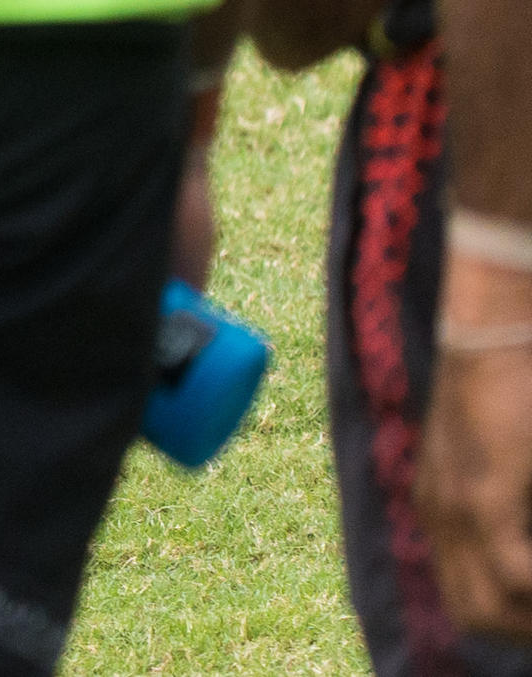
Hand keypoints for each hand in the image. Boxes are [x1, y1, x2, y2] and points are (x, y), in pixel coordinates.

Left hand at [426, 336, 531, 637]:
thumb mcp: (508, 463)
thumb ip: (512, 508)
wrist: (493, 332)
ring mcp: (455, 508)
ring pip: (491, 609)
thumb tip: (521, 558)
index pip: (467, 598)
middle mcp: (440, 514)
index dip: (512, 621)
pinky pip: (515, 575)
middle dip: (524, 629)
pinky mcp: (483, 494)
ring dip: (531, 616)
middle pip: (476, 616)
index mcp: (442, 507)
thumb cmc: (515, 390)